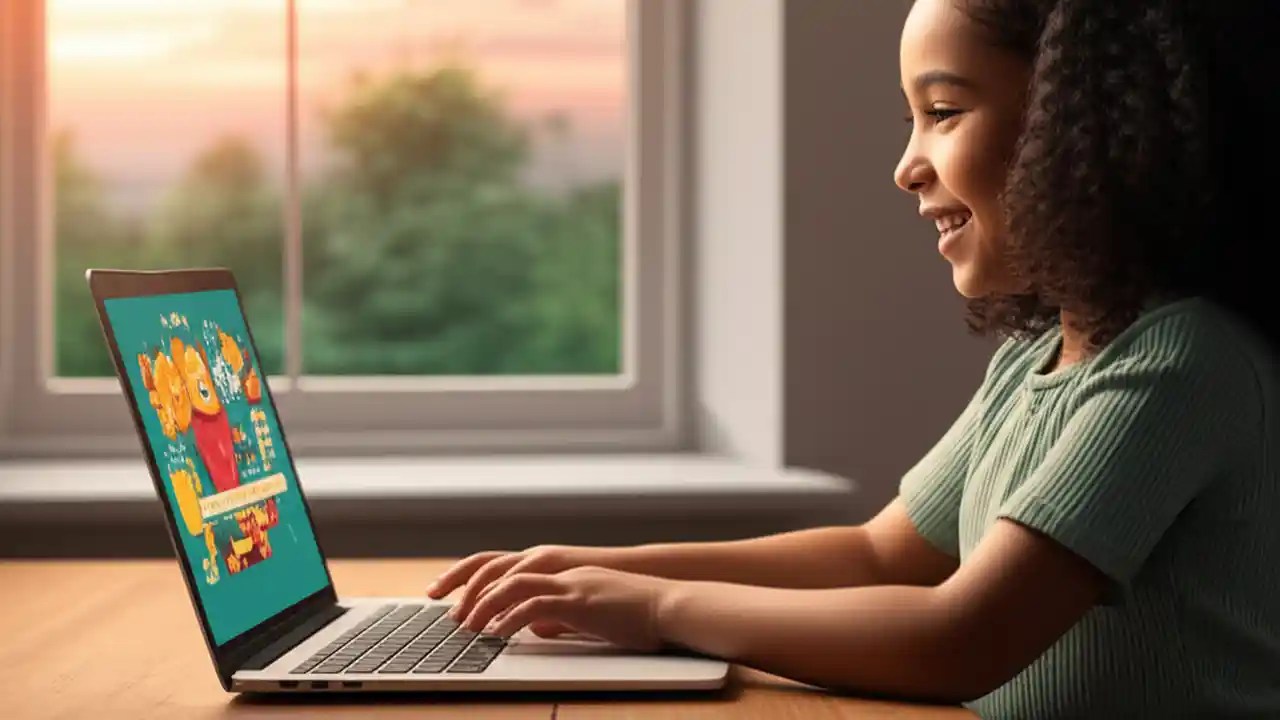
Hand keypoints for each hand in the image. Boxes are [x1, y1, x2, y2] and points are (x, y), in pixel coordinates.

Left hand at [457, 565, 673, 651]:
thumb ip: (558, 614)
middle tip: (447, 611)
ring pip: (511, 582)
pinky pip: (534, 605)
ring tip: (467, 626)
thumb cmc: (634, 611)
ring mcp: (568, 581)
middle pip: (498, 566)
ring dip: (484, 604)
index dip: (474, 578)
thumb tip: (536, 626)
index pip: (505, 565)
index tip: (450, 596)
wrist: (668, 604)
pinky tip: (498, 633)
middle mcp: (558, 568)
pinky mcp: (579, 599)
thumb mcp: (587, 610)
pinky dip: (511, 618)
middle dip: (466, 587)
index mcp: (558, 568)